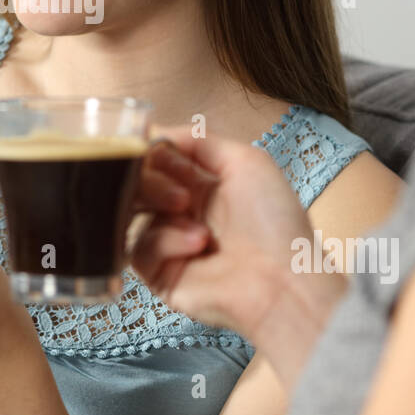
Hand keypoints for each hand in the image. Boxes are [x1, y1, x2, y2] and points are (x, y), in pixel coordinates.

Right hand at [130, 127, 342, 344]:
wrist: (283, 281)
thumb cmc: (275, 223)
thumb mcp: (247, 161)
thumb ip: (199, 141)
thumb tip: (155, 133)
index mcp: (200, 184)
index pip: (157, 158)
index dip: (155, 152)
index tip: (163, 152)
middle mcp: (181, 211)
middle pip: (137, 182)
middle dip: (152, 180)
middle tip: (182, 195)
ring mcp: (169, 243)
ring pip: (131, 212)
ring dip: (159, 205)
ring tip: (191, 216)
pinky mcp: (160, 275)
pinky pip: (140, 249)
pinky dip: (166, 241)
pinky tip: (198, 246)